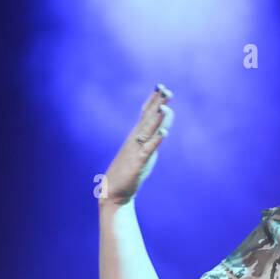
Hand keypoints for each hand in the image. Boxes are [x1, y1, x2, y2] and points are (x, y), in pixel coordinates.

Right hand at [100, 84, 173, 207]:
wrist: (114, 191)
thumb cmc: (129, 171)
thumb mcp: (144, 152)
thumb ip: (153, 140)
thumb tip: (164, 129)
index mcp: (136, 136)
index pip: (145, 114)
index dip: (153, 100)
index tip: (161, 86)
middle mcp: (135, 140)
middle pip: (147, 118)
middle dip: (157, 103)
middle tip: (165, 89)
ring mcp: (136, 150)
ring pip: (148, 131)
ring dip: (156, 119)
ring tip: (164, 106)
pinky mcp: (138, 163)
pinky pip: (148, 150)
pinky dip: (156, 141)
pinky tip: (164, 133)